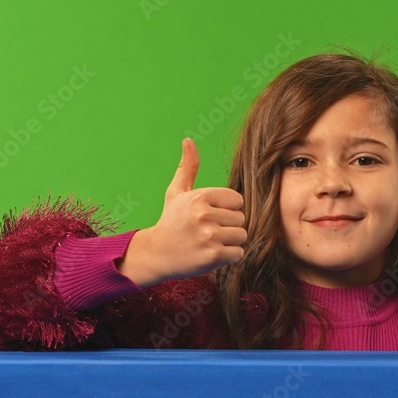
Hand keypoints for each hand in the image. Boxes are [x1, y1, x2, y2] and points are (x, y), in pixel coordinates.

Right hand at [118, 138, 246, 287]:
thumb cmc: (170, 222)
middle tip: (209, 232)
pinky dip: (229, 257)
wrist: (155, 254)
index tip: (211, 216)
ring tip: (211, 243)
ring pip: (242, 236)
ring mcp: (209, 236)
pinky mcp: (213, 255)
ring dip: (230, 242)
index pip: (237, 200)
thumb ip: (188, 167)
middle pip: (241, 219)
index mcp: (200, 197)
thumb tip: (188, 140)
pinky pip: (239, 253)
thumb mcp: (176, 193)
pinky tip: (212, 254)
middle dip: (228, 227)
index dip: (227, 210)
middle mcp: (205, 214)